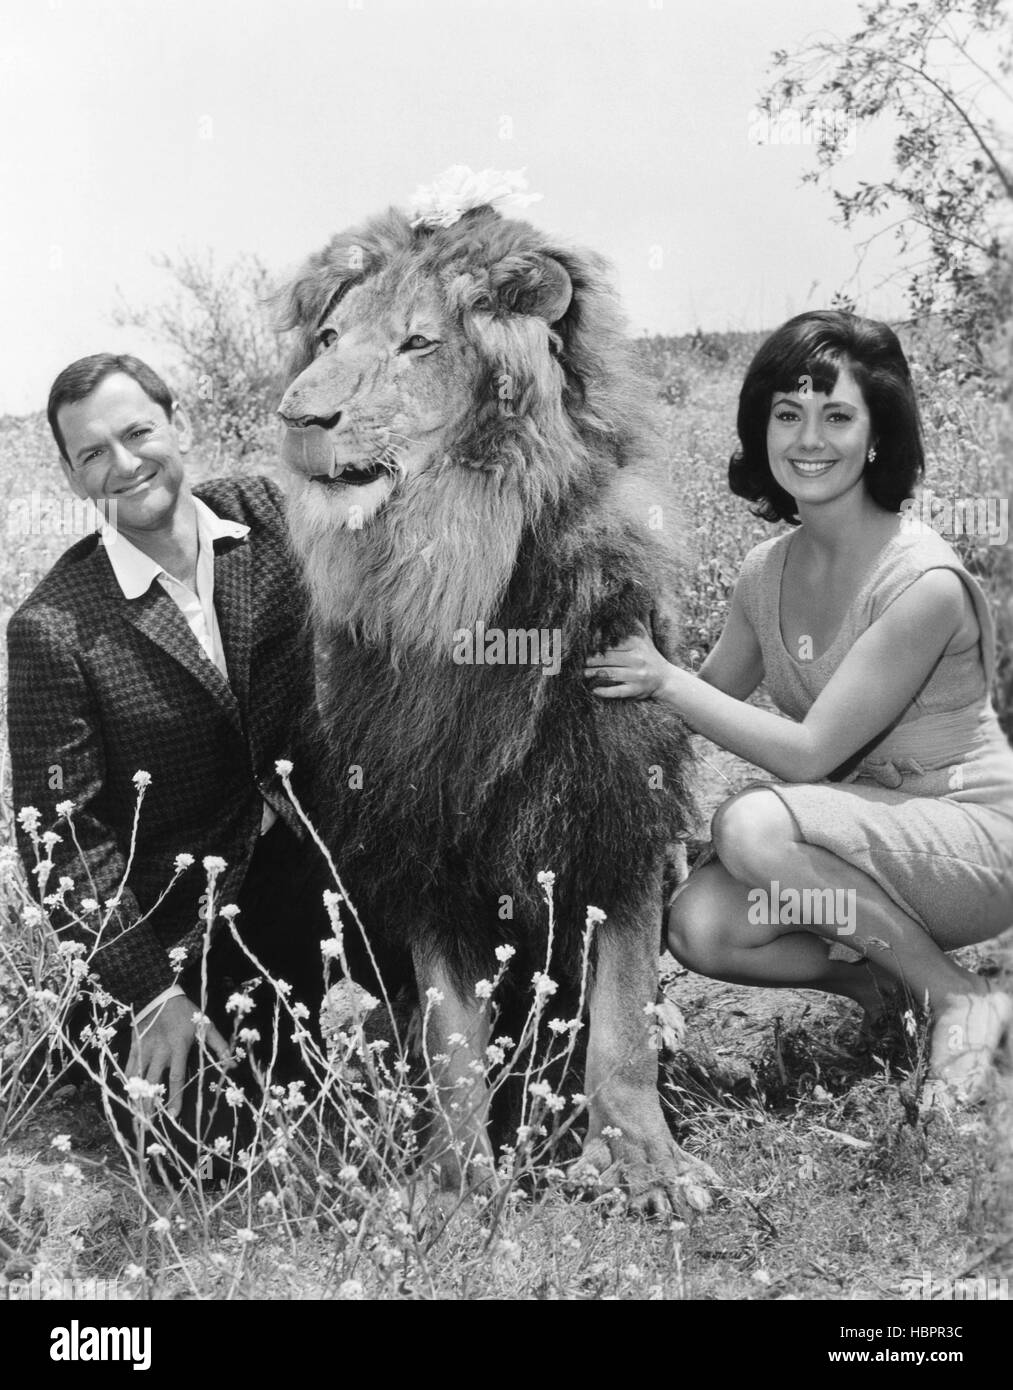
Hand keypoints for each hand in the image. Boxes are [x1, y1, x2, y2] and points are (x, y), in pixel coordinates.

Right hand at [125, 994, 231, 1117]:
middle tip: (149, 1122)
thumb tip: (232, 1064)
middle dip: (150, 1103)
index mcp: (178, 1047)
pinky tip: (128, 1094)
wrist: (160, 995)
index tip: (174, 1115)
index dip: (175, 1097)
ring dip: (137, 1096)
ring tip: (136, 1114)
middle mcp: (160, 1050)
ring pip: (138, 1077)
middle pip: (153, 1082)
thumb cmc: (186, 1013)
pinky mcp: (134, 1045)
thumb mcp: (206, 1026)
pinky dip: (128, 1081)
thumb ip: (219, 1045)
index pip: (176, 1077)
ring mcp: (145, 1048)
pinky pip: (128, 1066)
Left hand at [584, 620, 672, 699]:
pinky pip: (616, 691)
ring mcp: (636, 676)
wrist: (665, 679)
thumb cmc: (649, 655)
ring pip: (609, 674)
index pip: (612, 643)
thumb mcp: (644, 637)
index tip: (584, 645)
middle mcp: (637, 659)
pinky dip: (603, 691)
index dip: (596, 645)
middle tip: (579, 661)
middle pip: (608, 658)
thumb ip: (631, 625)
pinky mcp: (635, 690)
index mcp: (637, 644)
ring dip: (592, 674)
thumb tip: (615, 612)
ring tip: (582, 673)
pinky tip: (593, 689)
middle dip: (590, 660)